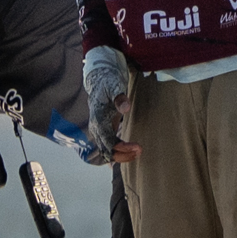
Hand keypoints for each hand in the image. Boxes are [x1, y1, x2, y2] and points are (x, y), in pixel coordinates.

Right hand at [83, 46, 141, 162]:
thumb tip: (125, 108)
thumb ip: (119, 97)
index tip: (138, 147)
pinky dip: (117, 153)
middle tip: (140, 150)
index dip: (122, 147)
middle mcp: (96, 128)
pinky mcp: (103, 130)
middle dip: (123, 154)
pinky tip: (128, 156)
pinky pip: (108, 147)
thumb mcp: (114, 86)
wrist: (100, 81)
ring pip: (106, 151)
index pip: (108, 141)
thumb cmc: (108, 83)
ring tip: (137, 153)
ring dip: (121, 155)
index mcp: (98, 120)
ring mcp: (98, 130)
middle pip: (106, 150)